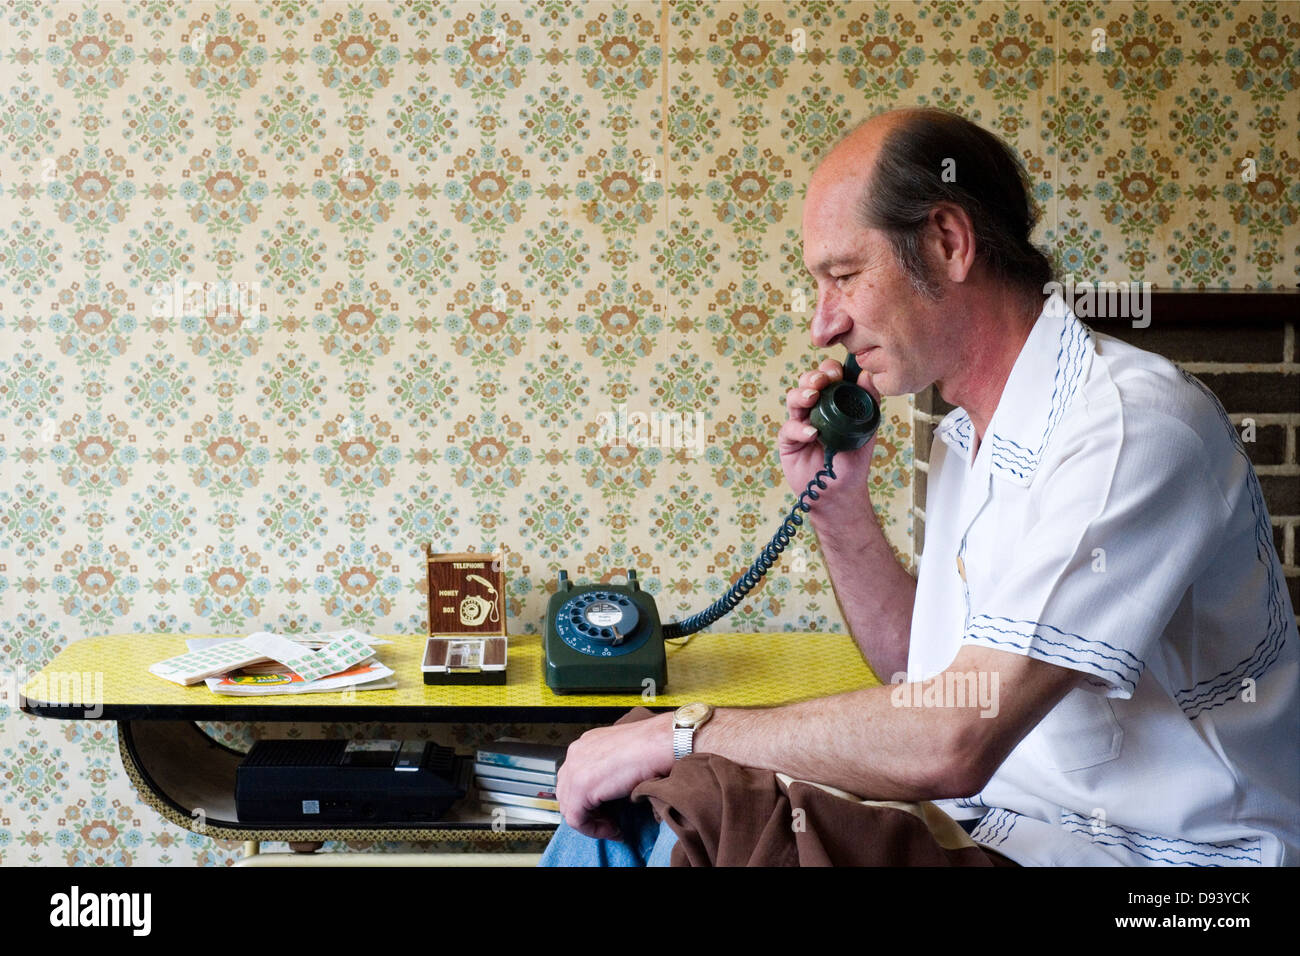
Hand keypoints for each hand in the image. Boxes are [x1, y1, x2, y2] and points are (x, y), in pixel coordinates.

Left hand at [555, 712, 674, 838]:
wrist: (661, 743)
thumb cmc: (653, 746)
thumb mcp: (623, 755)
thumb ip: (609, 769)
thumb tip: (610, 791)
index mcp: (586, 743)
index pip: (573, 778)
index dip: (588, 800)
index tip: (607, 811)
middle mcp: (576, 753)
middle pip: (567, 793)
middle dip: (587, 812)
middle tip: (609, 821)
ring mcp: (575, 769)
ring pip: (570, 808)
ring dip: (591, 823)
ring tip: (613, 826)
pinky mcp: (581, 787)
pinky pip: (577, 819)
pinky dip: (594, 830)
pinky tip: (613, 829)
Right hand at [778, 357, 880, 506]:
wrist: (840, 493)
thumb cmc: (854, 463)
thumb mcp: (867, 430)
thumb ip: (869, 402)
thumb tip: (868, 374)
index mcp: (834, 403)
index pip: (829, 377)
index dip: (830, 371)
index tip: (838, 375)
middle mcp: (815, 409)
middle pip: (807, 382)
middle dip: (812, 377)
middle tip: (821, 382)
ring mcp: (800, 423)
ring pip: (794, 399)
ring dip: (801, 395)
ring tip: (812, 398)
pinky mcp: (788, 440)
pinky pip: (789, 427)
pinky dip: (799, 428)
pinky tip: (811, 433)